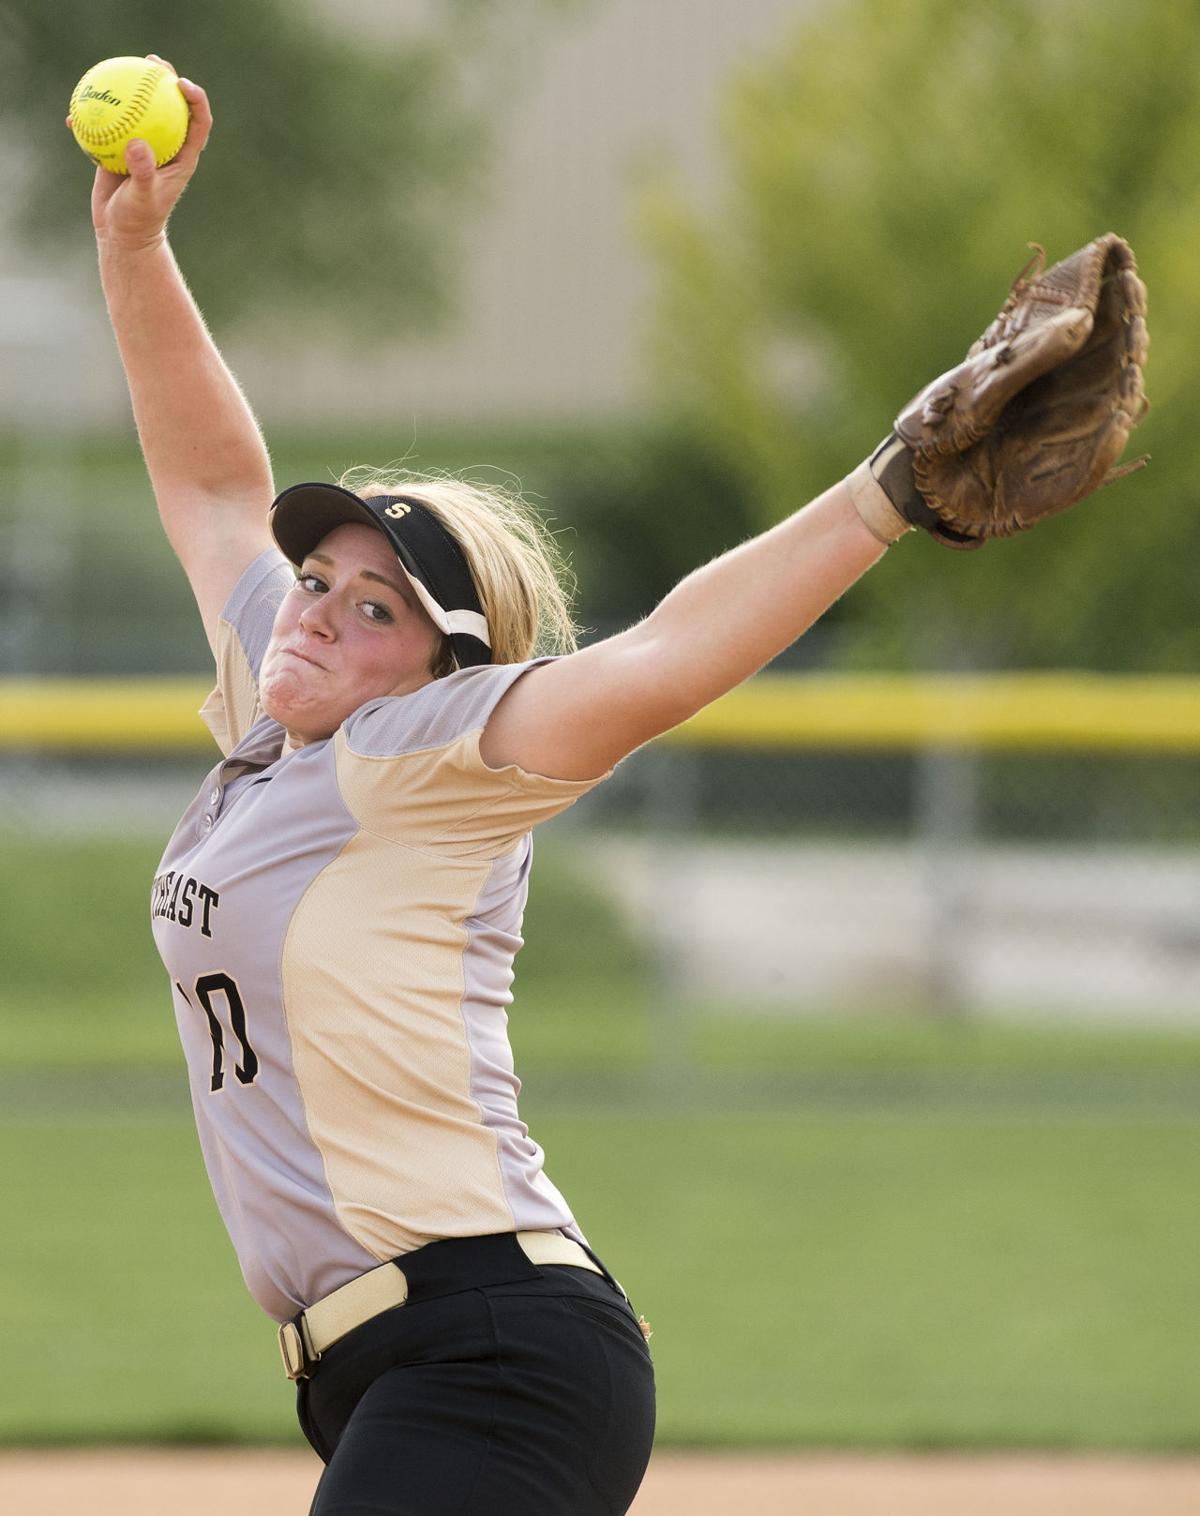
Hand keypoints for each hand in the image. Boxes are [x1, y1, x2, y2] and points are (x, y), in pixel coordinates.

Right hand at [68, 56, 211, 252]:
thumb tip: (136, 144)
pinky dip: (94, 119)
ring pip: (140, 110)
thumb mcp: (143, 198)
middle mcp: (166, 147)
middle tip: (152, 61)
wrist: (122, 234)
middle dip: (165, 80)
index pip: (198, 122)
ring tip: (118, 67)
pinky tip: (74, 114)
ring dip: (131, 88)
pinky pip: (108, 126)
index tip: (181, 83)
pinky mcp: (120, 150)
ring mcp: (143, 146)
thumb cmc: (140, 220)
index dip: (195, 99)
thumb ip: (142, 171)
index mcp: (182, 157)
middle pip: (171, 107)